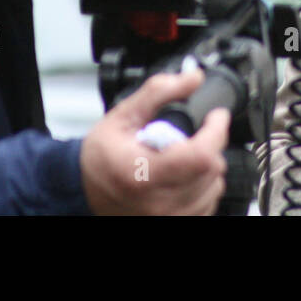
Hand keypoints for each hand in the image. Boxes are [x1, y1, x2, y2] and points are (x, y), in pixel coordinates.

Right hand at [80, 70, 229, 215]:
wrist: (84, 189)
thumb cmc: (100, 156)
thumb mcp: (123, 115)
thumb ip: (159, 91)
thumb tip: (192, 76)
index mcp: (143, 174)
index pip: (200, 155)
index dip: (216, 131)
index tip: (215, 116)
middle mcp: (158, 202)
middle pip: (211, 170)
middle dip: (210, 144)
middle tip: (193, 134)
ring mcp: (168, 217)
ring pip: (214, 187)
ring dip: (207, 166)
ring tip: (184, 155)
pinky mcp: (176, 223)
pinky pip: (208, 203)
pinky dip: (203, 185)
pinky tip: (184, 174)